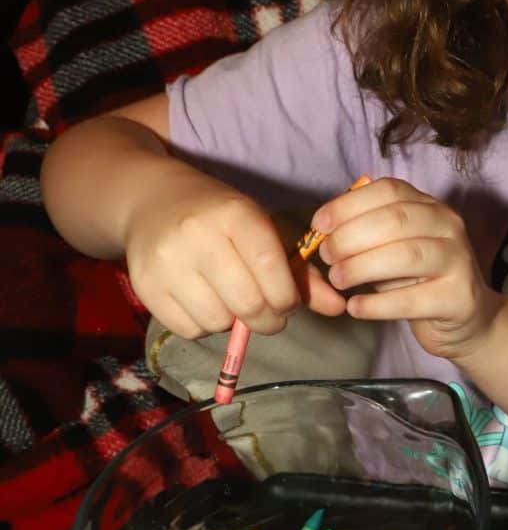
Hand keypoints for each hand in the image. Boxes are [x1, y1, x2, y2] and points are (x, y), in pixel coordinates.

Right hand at [123, 167, 346, 337]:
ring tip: (229, 299)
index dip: (287, 300)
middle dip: (265, 319)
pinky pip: (188, 329)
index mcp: (236, 216)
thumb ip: (301, 273)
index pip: (273, 274)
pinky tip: (203, 302)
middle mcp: (199, 236)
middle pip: (247, 305)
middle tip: (265, 313)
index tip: (286, 302)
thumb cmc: (220, 217)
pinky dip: (203, 326)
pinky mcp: (145, 285)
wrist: (151, 199)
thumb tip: (339, 309)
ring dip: (231, 322)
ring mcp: (167, 262)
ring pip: (217, 322)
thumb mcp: (263, 231)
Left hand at [312, 177, 496, 361]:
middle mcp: (449, 226)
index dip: (348, 205)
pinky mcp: (458, 299)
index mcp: (430, 206)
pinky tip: (355, 308)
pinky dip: (377, 305)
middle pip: (395, 220)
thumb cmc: (420, 281)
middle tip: (327, 257)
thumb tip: (323, 229)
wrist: (467, 319)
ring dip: (361, 267)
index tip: (319, 224)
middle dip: (351, 237)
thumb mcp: (393, 249)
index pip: (388, 191)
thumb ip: (365, 234)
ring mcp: (458, 261)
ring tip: (338, 280)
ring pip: (405, 255)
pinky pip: (411, 300)